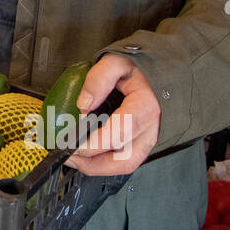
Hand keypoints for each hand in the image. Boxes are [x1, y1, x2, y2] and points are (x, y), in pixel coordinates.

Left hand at [64, 53, 159, 176]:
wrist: (162, 71)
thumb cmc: (140, 68)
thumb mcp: (117, 61)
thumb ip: (98, 79)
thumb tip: (83, 105)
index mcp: (145, 108)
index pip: (116, 135)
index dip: (91, 144)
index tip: (68, 143)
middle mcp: (150, 129)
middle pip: (122, 160)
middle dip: (91, 164)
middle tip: (66, 155)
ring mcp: (148, 139)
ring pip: (125, 166)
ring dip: (96, 167)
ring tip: (72, 158)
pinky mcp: (143, 143)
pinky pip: (125, 161)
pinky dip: (104, 163)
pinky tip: (86, 154)